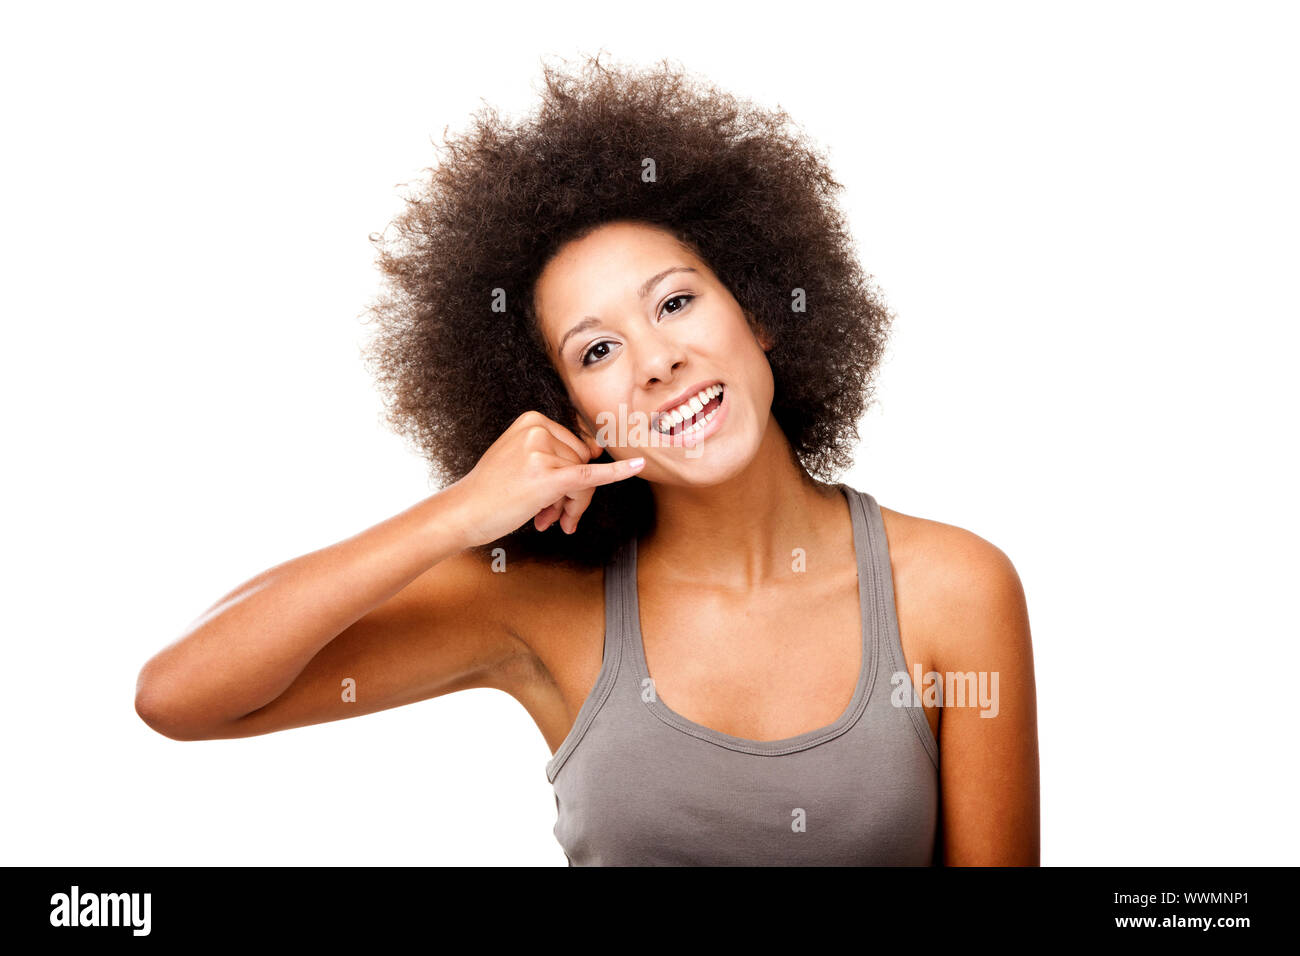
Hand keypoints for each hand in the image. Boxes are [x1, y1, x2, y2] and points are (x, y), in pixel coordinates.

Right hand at [441, 410, 644, 547]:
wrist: (464, 511)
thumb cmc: (491, 490)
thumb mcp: (519, 456)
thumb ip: (555, 451)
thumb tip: (597, 451)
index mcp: (533, 419)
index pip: (575, 445)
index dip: (572, 475)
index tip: (555, 496)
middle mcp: (538, 429)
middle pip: (582, 462)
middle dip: (573, 494)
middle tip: (552, 515)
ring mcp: (542, 452)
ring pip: (583, 480)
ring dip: (570, 506)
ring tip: (547, 518)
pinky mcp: (548, 477)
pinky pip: (590, 477)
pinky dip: (617, 474)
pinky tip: (638, 467)